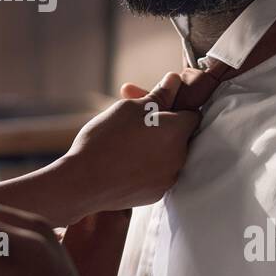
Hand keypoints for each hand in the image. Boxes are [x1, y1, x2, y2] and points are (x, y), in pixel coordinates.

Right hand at [55, 72, 199, 215]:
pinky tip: (125, 162)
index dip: (174, 107)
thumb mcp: (129, 108)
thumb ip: (158, 95)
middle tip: (134, 122)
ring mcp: (168, 178)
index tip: (155, 107)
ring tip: (127, 142)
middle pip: (180, 136)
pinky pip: (158, 174)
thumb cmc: (105, 140)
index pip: (192, 114)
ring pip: (169, 156)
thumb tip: (175, 81)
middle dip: (163, 127)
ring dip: (156, 147)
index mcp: (176, 131)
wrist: (83, 182)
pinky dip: (147, 167)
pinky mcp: (156, 194)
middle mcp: (179, 156)